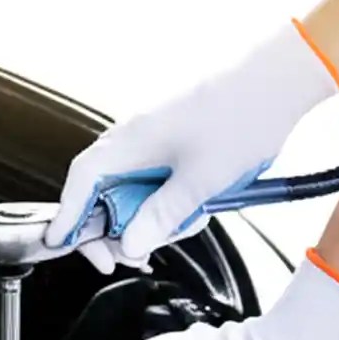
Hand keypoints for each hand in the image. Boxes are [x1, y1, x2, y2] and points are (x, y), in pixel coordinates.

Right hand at [49, 20, 338, 273]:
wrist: (281, 81)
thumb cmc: (242, 118)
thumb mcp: (201, 181)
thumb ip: (159, 217)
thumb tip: (129, 245)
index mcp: (128, 143)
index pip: (79, 184)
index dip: (65, 218)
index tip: (57, 245)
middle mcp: (132, 140)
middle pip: (100, 194)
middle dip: (114, 230)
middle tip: (134, 258)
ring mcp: (152, 141)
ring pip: (130, 192)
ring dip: (149, 219)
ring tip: (185, 226)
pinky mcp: (172, 144)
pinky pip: (154, 182)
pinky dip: (166, 203)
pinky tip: (196, 209)